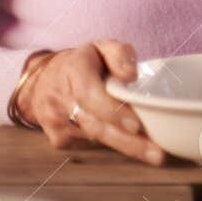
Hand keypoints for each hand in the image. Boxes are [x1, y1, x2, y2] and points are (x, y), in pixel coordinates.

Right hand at [15, 40, 162, 164]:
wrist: (44, 79)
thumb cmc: (83, 62)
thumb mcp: (102, 47)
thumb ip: (120, 55)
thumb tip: (131, 76)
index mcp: (73, 71)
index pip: (90, 95)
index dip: (112, 111)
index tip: (136, 125)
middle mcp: (60, 98)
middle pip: (95, 125)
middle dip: (127, 141)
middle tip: (156, 153)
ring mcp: (55, 121)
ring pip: (94, 137)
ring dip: (125, 147)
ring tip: (153, 153)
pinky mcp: (57, 137)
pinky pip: (87, 144)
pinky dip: (111, 145)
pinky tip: (132, 146)